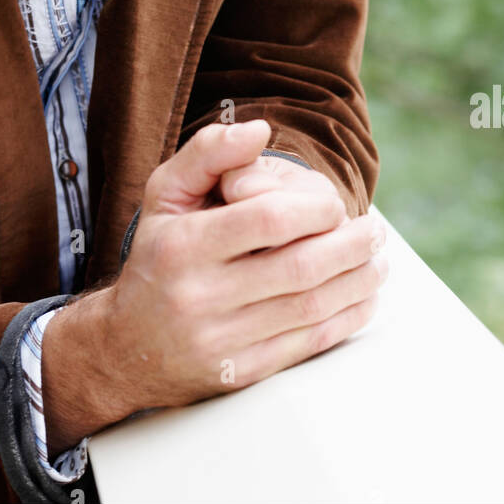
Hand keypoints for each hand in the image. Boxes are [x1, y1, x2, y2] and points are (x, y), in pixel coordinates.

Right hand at [42, 119, 384, 449]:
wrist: (125, 347)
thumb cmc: (157, 256)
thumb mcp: (165, 195)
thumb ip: (209, 152)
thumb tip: (259, 129)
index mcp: (183, 246)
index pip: (267, 219)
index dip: (315, 208)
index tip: (335, 204)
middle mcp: (200, 297)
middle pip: (298, 267)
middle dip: (350, 246)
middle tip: (373, 231)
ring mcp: (221, 342)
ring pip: (310, 309)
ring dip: (358, 282)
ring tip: (377, 261)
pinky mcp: (240, 374)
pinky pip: (306, 345)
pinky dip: (345, 319)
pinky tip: (362, 298)